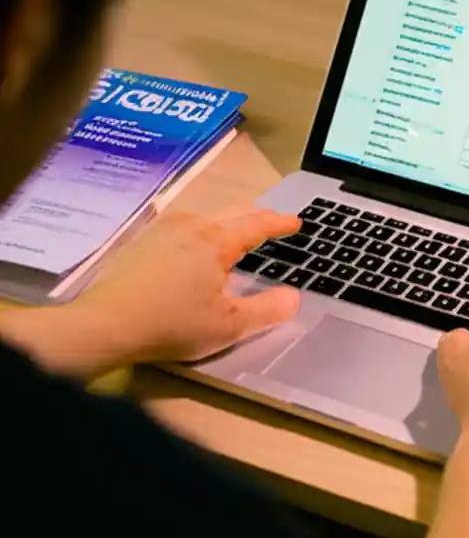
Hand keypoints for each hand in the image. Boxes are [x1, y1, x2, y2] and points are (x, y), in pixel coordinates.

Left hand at [80, 207, 302, 362]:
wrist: (104, 324)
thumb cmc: (172, 324)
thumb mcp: (229, 326)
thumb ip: (268, 310)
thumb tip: (294, 297)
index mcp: (217, 241)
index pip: (258, 223)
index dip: (280, 223)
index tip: (295, 222)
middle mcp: (192, 225)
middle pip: (234, 212)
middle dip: (257, 217)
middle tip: (272, 226)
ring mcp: (163, 229)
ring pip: (207, 217)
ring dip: (227, 224)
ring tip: (236, 239)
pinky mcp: (142, 241)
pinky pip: (183, 226)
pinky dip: (201, 232)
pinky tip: (195, 250)